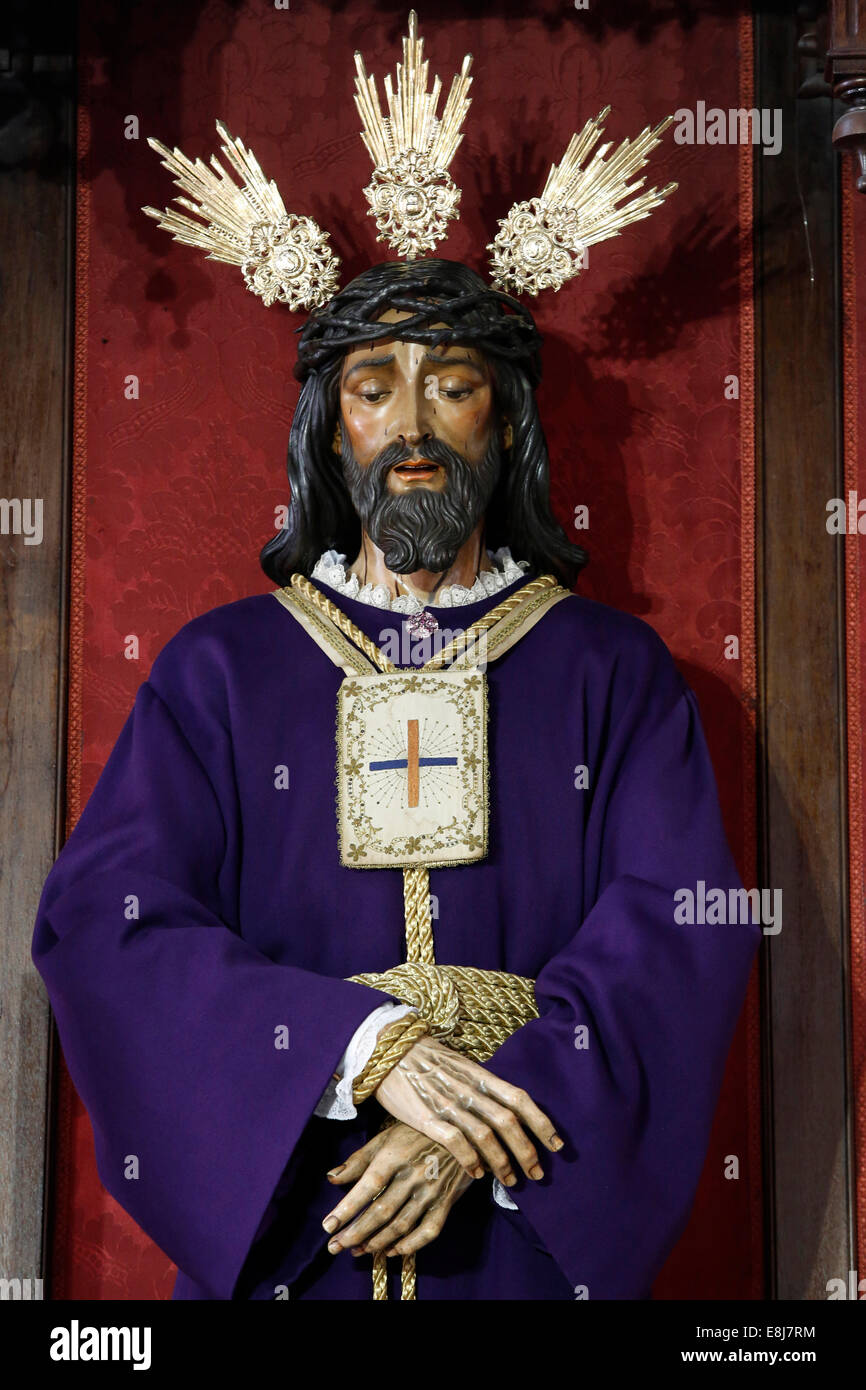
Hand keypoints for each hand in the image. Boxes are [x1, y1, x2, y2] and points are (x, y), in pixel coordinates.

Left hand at [322, 1123, 472, 1257]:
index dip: (346, 1209)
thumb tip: (332, 1178)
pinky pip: (428, 1231)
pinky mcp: (446, 1201)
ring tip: (357, 1250)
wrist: (461, 1130)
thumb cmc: (416, 1133)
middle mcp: (412, 1175)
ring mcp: (431, 1190)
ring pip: (401, 1225)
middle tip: (335, 1247)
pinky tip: (391, 1252)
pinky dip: (410, 1246)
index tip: (327, 1226)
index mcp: (394, 1156)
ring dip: (377, 1243)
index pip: (366, 1187)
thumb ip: (359, 1160)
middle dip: (355, 1233)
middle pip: (381, 1212)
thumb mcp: (385, 1138)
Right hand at [373, 1035, 562, 1185]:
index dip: (541, 1122)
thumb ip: (482, 1085)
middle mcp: (469, 1089)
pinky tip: (477, 1174)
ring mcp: (448, 1103)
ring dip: (502, 1162)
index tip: (557, 1144)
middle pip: (508, 1122)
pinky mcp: (426, 1117)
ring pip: (486, 1136)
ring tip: (511, 1180)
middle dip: (527, 1150)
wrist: (388, 1051)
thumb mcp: (461, 1065)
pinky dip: (470, 1160)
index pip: (519, 1099)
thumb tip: (507, 1108)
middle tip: (538, 1174)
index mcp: (480, 1075)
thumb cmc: (427, 1060)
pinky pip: (455, 1142)